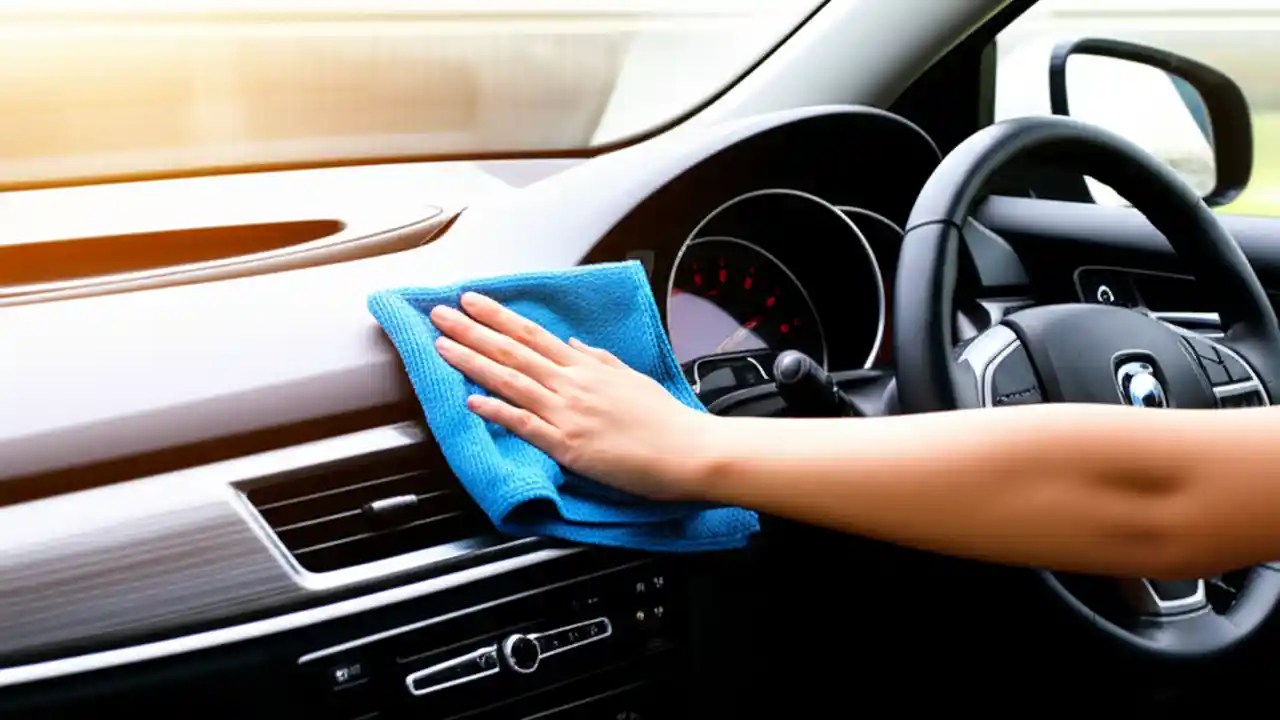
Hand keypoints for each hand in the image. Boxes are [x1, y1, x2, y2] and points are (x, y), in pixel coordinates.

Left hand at [429, 292, 715, 500]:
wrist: (688, 450)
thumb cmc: (664, 419)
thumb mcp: (630, 378)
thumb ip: (598, 360)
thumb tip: (574, 344)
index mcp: (586, 367)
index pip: (532, 333)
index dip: (497, 316)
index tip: (471, 300)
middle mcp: (573, 384)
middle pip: (513, 351)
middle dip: (472, 331)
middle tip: (439, 314)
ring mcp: (569, 414)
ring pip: (512, 382)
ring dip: (473, 362)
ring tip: (442, 347)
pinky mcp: (570, 446)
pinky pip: (526, 426)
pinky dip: (498, 413)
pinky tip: (473, 402)